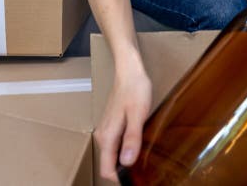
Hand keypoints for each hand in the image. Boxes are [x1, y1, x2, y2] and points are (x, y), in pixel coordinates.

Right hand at [94, 64, 151, 181]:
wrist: (129, 71)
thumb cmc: (134, 89)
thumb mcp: (138, 114)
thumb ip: (132, 139)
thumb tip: (127, 162)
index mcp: (107, 136)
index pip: (107, 169)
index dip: (119, 178)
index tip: (135, 179)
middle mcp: (103, 135)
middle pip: (109, 163)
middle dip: (124, 170)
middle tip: (143, 170)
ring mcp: (106, 130)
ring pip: (113, 154)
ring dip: (125, 159)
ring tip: (142, 158)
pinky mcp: (112, 124)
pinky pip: (116, 144)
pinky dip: (126, 149)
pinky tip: (138, 144)